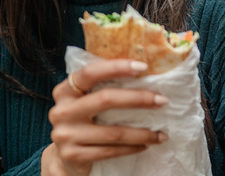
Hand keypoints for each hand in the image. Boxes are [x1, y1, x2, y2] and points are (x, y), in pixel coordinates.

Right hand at [43, 59, 169, 175]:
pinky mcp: (72, 155)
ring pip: (113, 132)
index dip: (117, 67)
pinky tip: (146, 145)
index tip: (143, 67)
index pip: (90, 73)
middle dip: (139, 99)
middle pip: (105, 99)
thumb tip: (143, 74)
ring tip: (161, 133)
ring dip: (142, 133)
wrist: (65, 157)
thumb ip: (102, 87)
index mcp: (65, 91)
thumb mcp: (86, 101)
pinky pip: (111, 151)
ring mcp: (65, 135)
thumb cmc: (84, 121)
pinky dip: (132, 148)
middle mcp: (61, 111)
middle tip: (162, 100)